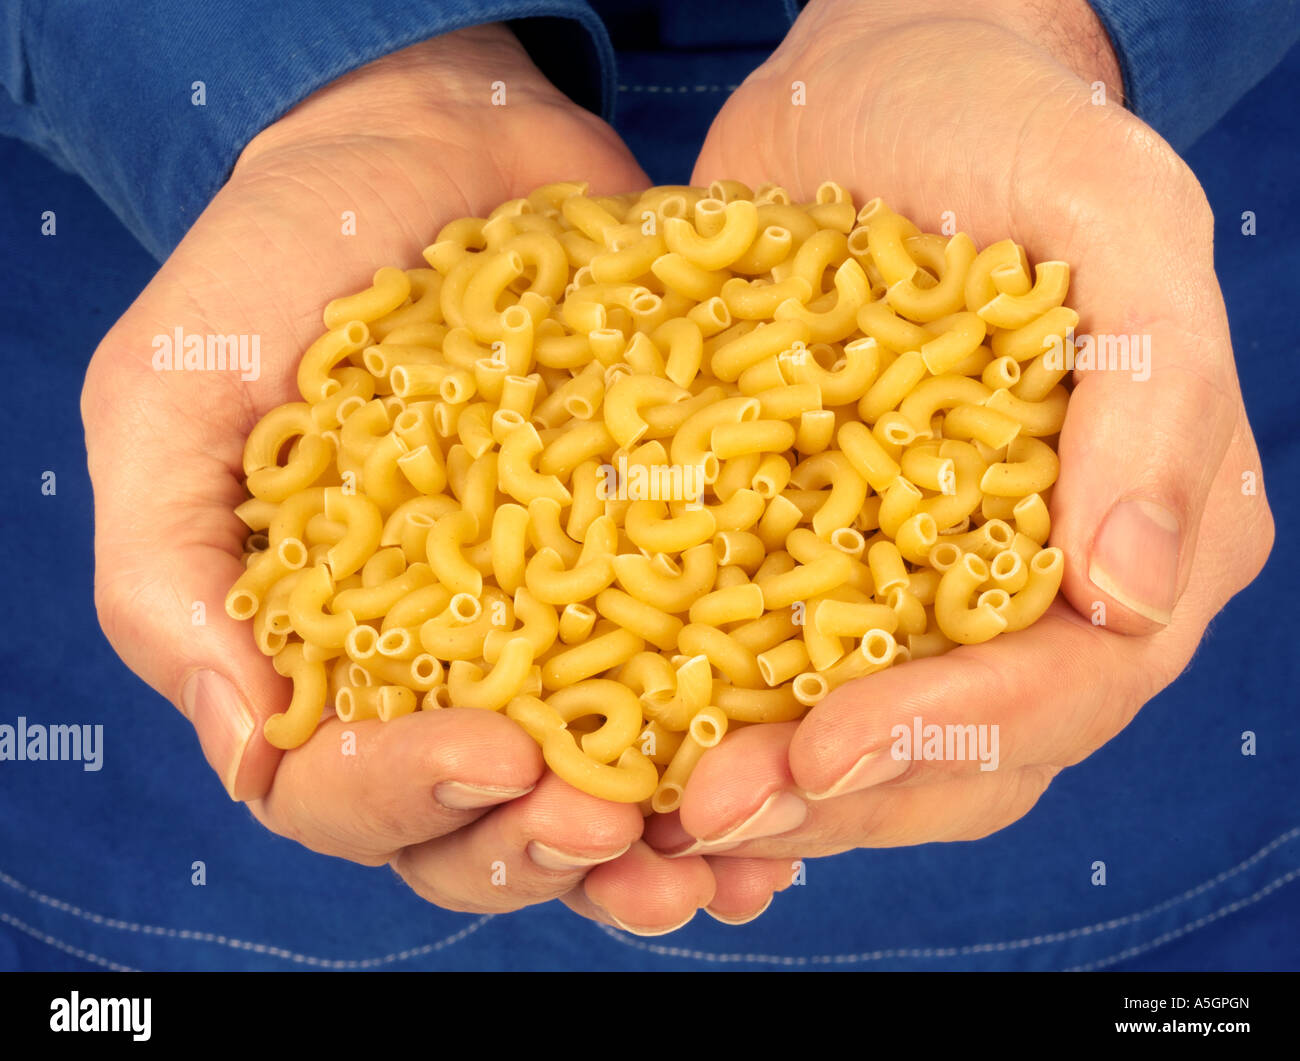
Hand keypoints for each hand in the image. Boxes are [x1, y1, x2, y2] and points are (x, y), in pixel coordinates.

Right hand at [82, 24, 790, 929]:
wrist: (426, 151)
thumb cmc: (276, 267)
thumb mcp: (172, 397)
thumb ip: (170, 575)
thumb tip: (250, 748)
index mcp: (315, 654)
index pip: (341, 792)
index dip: (411, 799)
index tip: (499, 755)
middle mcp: (434, 669)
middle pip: (475, 828)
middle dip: (542, 849)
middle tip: (614, 826)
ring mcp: (547, 632)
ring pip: (588, 796)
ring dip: (650, 853)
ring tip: (726, 862)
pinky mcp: (644, 576)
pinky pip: (686, 702)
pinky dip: (729, 768)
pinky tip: (784, 805)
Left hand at [643, 0, 1273, 862]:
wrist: (880, 91)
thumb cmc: (1006, 131)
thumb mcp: (1113, 217)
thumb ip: (1157, 398)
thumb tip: (1136, 593)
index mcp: (1154, 524)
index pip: (1073, 679)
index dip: (951, 732)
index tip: (822, 750)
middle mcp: (1056, 583)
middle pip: (972, 750)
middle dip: (846, 794)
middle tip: (713, 807)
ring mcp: (945, 584)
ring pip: (883, 744)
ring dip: (780, 791)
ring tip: (670, 805)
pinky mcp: (843, 561)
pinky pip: (800, 680)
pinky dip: (739, 734)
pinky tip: (660, 761)